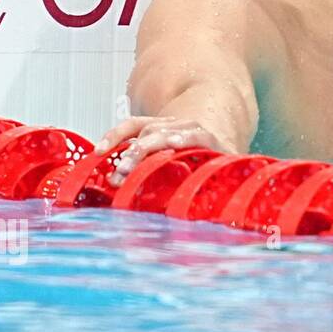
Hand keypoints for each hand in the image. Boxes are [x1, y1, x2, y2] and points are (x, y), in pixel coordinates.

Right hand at [94, 116, 233, 186]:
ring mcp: (167, 123)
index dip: (184, 138)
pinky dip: (114, 136)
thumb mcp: (225, 172)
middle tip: (127, 175)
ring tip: (117, 174)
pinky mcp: (150, 124)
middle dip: (143, 154)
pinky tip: (101, 150)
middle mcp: (186, 126)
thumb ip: (224, 183)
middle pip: (162, 134)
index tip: (172, 144)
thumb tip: (231, 208)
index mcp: (207, 137)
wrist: (210, 139)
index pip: (196, 134)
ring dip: (128, 153)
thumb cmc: (216, 162)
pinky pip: (129, 126)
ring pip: (145, 131)